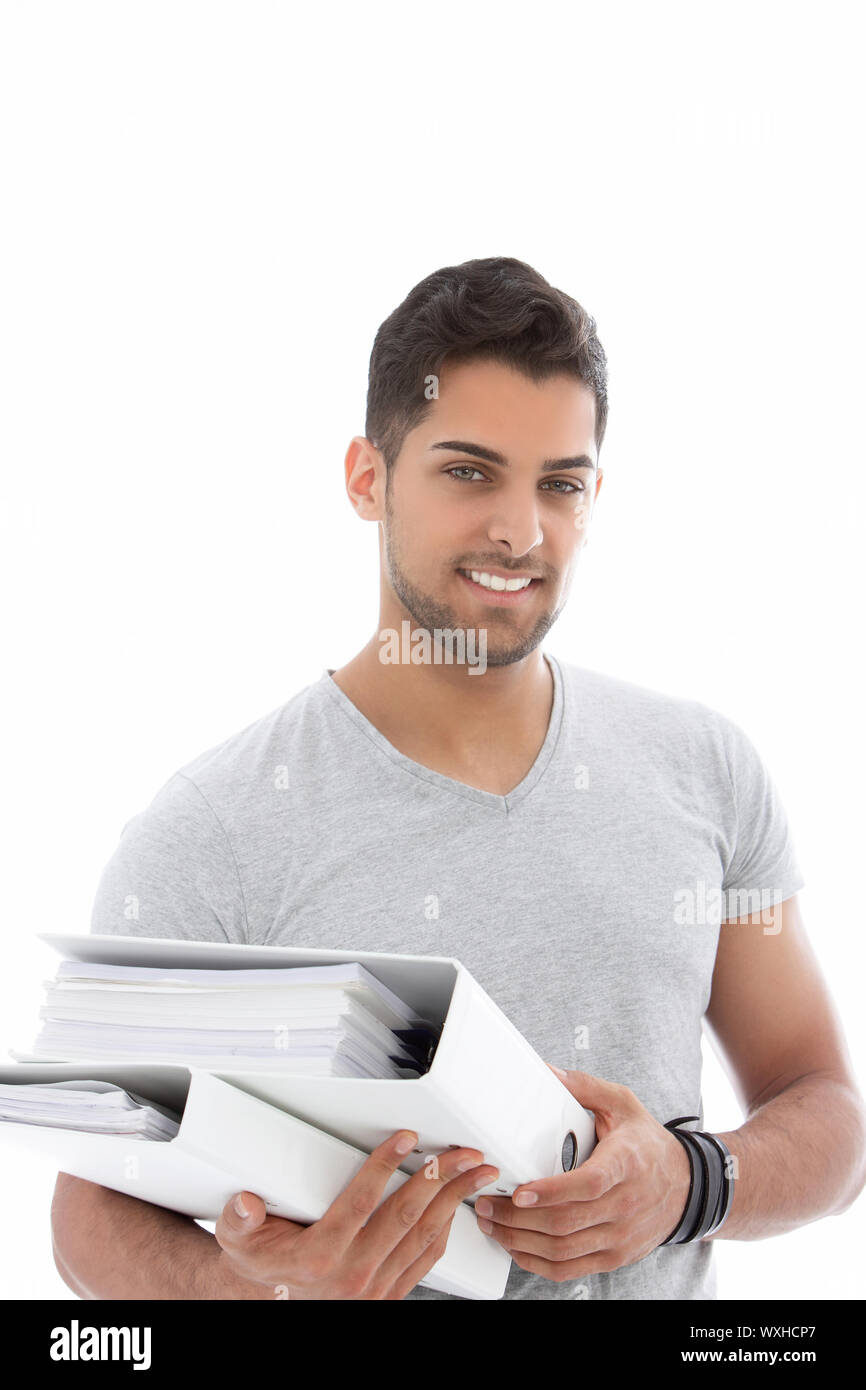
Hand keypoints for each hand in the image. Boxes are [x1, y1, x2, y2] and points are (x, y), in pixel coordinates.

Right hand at [214, 1130, 497, 1299]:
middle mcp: (353, 1273)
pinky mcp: (389, 1295)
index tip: (406, 1138)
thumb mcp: (239, 1239)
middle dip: (441, 1179)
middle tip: (464, 1152)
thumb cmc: (261, 1262)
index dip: (385, 1165)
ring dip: (454, 1201)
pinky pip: (426, 1261)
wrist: (270, 1299)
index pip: (362, 1201)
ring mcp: (375, 1287)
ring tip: (476, 1174)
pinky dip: (445, 1231)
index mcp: (321, 1255)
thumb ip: (239, 1218)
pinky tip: (455, 1208)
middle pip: (406, 1216)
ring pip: (424, 1237)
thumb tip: (246, 1201)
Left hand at [473, 1066, 691, 1281]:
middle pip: (567, 1222)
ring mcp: (621, 1236)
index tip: (520, 1191)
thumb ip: (584, 1087)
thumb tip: (546, 1072)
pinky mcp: (615, 1257)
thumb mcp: (622, 1104)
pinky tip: (517, 1247)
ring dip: (521, 1242)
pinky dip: (538, 1263)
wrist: (686, 1185)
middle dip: (518, 1218)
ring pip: (564, 1250)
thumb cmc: (647, 1143)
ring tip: (493, 1225)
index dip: (553, 1191)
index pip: (589, 1184)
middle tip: (487, 1205)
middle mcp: (625, 1204)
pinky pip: (570, 1270)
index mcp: (626, 1163)